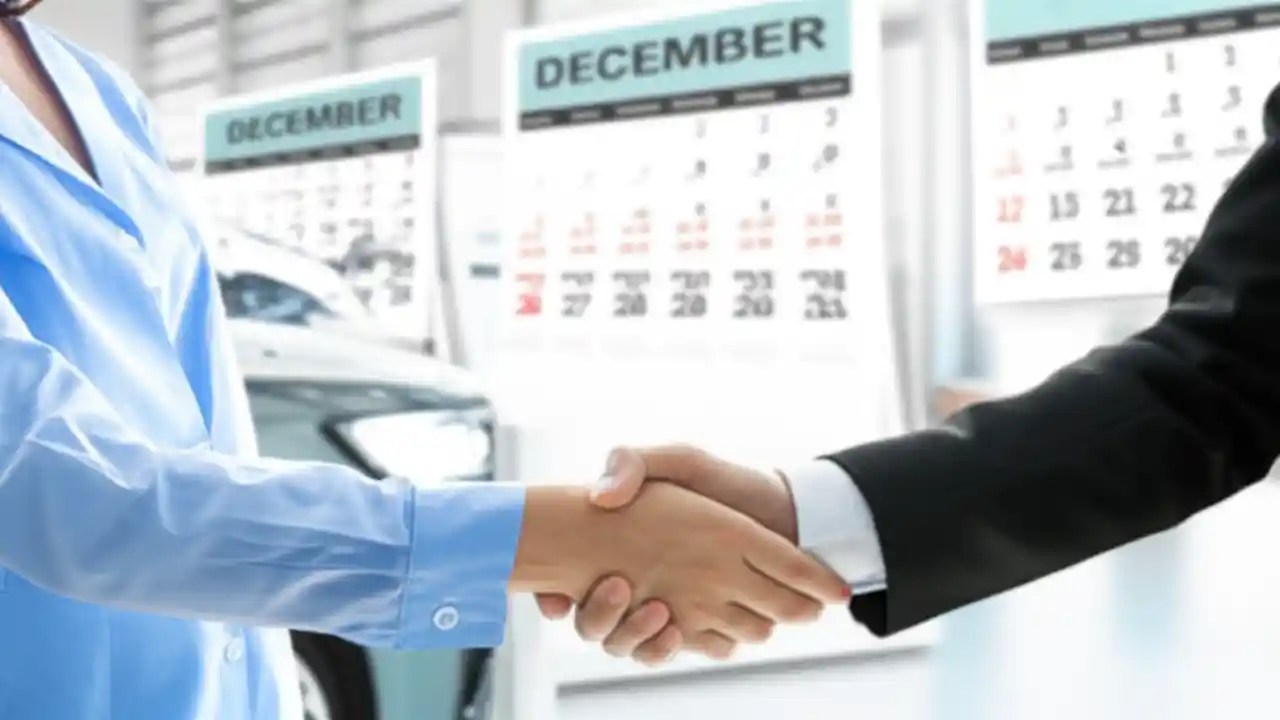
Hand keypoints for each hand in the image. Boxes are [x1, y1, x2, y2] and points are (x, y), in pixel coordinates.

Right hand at [513, 482, 844, 657]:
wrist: (784, 513)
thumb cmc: (723, 484)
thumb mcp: (678, 461)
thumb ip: (633, 464)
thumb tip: (600, 496)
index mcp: (620, 548)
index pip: (564, 581)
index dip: (548, 595)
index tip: (553, 598)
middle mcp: (636, 587)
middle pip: (595, 626)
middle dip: (597, 619)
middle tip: (617, 589)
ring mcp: (669, 612)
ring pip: (633, 647)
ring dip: (639, 638)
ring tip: (662, 616)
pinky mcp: (703, 629)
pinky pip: (679, 651)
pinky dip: (679, 647)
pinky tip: (688, 630)